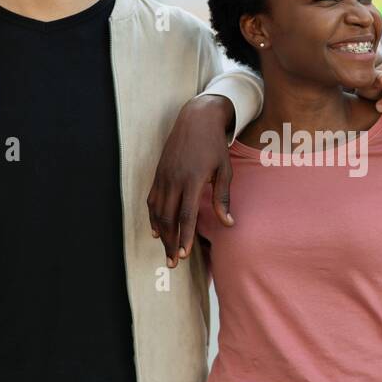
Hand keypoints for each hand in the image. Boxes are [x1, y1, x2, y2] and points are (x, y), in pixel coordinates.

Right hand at [146, 95, 235, 267]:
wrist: (196, 118)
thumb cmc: (215, 145)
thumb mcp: (224, 169)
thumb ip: (223, 197)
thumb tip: (229, 223)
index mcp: (193, 179)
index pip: (186, 215)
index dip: (184, 236)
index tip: (183, 255)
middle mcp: (174, 179)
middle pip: (169, 218)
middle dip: (170, 242)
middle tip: (173, 263)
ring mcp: (163, 176)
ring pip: (158, 211)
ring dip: (161, 233)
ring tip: (166, 251)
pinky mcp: (158, 173)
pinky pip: (152, 199)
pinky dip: (153, 216)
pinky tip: (157, 230)